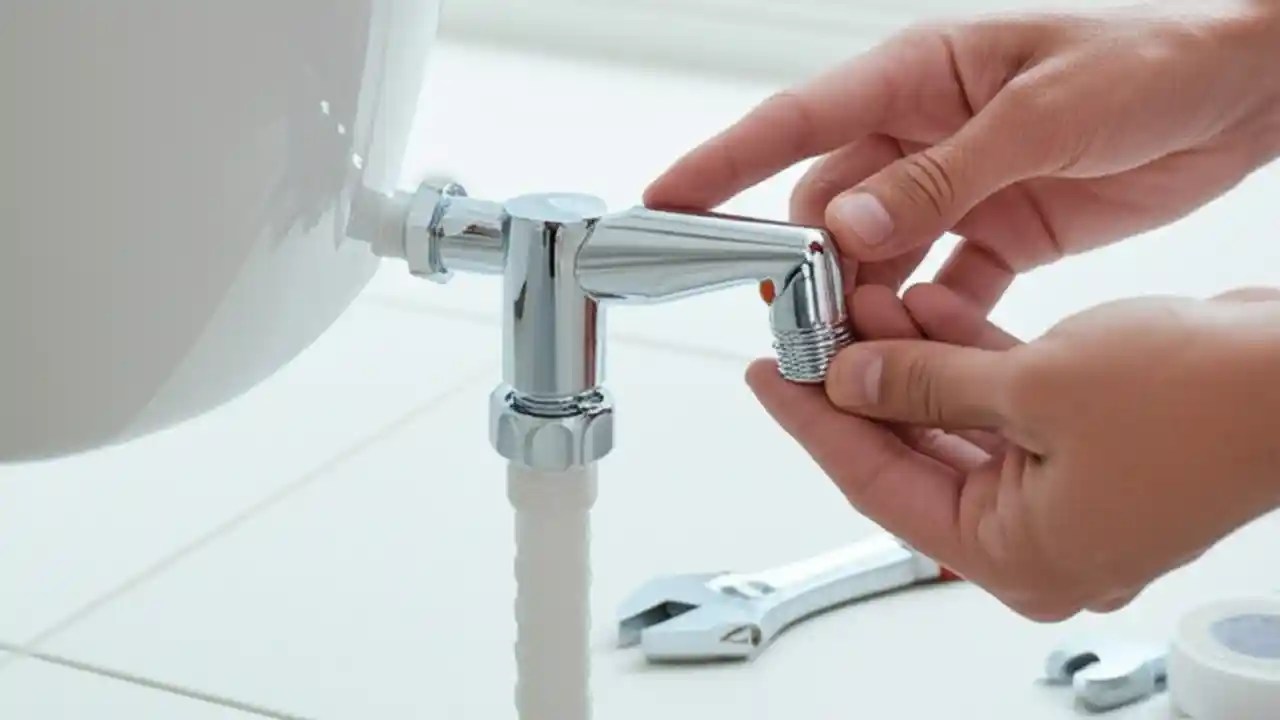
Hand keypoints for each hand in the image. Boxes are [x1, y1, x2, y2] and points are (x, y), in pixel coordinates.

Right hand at [647, 2, 1279, 310]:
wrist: (1247, 95)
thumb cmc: (1154, 62)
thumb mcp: (1043, 115)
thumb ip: (942, 176)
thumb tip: (850, 225)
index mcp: (919, 77)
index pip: (794, 122)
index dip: (720, 166)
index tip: (663, 204)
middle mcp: (925, 133)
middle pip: (830, 208)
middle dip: (810, 267)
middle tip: (803, 321)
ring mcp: (958, 186)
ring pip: (878, 256)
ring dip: (868, 302)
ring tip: (864, 345)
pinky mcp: (1000, 231)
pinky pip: (942, 284)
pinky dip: (931, 318)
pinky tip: (933, 342)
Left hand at [749, 285, 1279, 619]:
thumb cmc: (1208, 404)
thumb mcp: (1034, 387)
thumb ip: (927, 384)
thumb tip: (854, 381)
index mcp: (1020, 557)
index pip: (879, 486)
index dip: (814, 426)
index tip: (771, 378)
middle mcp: (1039, 536)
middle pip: (912, 456)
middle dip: (858, 385)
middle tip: (806, 333)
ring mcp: (1064, 492)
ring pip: (953, 423)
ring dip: (907, 361)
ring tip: (855, 304)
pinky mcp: (1085, 446)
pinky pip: (1000, 404)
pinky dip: (962, 357)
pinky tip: (920, 307)